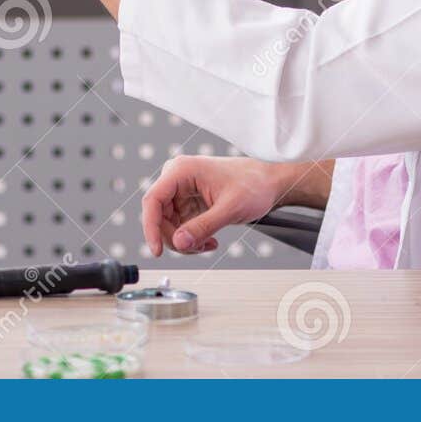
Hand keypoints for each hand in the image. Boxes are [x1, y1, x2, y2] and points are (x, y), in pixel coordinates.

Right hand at [140, 156, 317, 255]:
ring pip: (169, 225)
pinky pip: (180, 226)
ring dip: (185, 241)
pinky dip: (192, 238)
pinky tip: (210, 240)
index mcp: (182, 170)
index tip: (157, 251)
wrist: (269, 183)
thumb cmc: (254, 185)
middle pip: (159, 216)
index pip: (153, 200)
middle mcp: (177, 178)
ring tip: (208, 243)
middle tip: (196, 248)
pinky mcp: (188, 202)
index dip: (150, 228)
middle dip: (176, 238)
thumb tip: (179, 243)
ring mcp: (182, 191)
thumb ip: (203, 227)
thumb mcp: (229, 209)